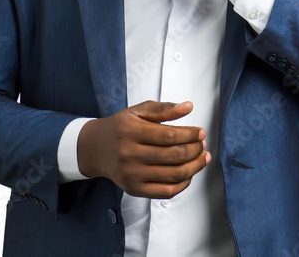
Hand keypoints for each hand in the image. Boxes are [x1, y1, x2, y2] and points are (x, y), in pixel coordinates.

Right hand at [76, 100, 210, 198]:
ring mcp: (132, 175)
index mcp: (131, 131)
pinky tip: (189, 174)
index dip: (190, 134)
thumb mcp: (138, 111)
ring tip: (202, 158)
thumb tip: (188, 107)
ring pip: (173, 175)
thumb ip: (164, 109)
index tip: (201, 132)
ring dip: (194, 167)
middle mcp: (129, 154)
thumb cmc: (120, 127)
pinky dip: (183, 184)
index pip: (169, 136)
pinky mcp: (134, 189)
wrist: (96, 148)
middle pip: (173, 156)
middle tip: (202, 145)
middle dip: (194, 150)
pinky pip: (166, 192)